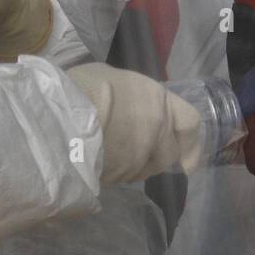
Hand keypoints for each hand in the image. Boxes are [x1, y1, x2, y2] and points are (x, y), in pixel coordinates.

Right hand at [67, 63, 202, 183]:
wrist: (63, 118)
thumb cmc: (85, 87)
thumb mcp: (110, 77)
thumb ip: (129, 96)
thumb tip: (126, 103)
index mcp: (159, 102)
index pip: (190, 123)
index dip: (191, 140)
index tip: (188, 156)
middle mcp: (157, 132)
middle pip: (169, 153)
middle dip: (157, 158)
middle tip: (139, 155)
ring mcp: (140, 157)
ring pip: (146, 169)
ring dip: (136, 167)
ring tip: (112, 156)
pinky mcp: (120, 177)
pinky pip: (123, 177)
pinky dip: (116, 173)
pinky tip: (99, 163)